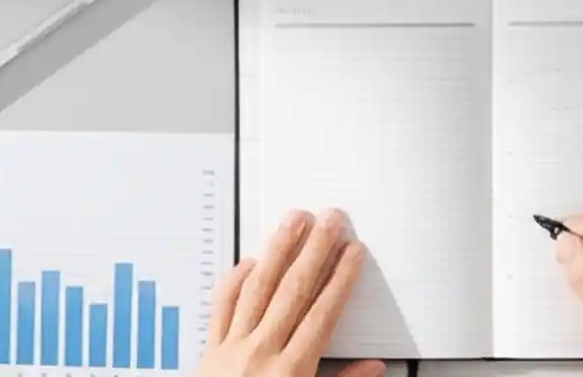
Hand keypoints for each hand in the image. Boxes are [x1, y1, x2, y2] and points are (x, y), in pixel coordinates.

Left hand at [198, 209, 384, 376]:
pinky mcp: (209, 351)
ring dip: (279, 250)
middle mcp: (262, 354)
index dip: (342, 279)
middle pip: (294, 290)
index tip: (354, 253)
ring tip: (293, 221)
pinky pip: (222, 306)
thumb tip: (372, 368)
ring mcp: (233, 349)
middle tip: (331, 220)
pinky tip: (250, 260)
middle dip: (316, 250)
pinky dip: (236, 281)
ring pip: (258, 287)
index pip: (324, 313)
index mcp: (292, 373)